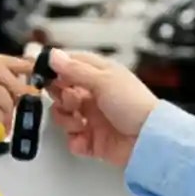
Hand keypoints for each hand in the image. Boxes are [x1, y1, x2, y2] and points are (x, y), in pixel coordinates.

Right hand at [47, 50, 158, 167]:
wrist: (150, 140)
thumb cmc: (135, 105)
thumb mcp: (104, 81)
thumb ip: (75, 69)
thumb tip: (54, 55)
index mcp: (100, 76)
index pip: (71, 66)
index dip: (56, 69)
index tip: (44, 73)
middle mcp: (95, 96)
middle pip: (63, 92)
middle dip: (61, 97)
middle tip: (71, 101)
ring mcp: (93, 118)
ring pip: (64, 116)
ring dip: (67, 119)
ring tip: (81, 122)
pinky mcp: (94, 140)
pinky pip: (73, 139)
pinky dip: (75, 140)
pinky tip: (84, 137)